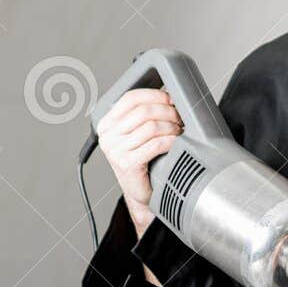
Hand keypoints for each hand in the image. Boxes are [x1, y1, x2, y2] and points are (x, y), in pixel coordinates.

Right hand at [95, 87, 182, 234]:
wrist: (140, 191)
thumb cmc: (141, 161)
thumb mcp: (137, 134)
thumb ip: (143, 116)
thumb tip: (167, 96)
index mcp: (107, 123)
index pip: (130, 98)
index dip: (154, 95)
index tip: (170, 99)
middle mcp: (108, 135)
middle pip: (143, 111)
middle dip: (167, 112)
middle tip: (180, 118)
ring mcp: (115, 150)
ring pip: (151, 126)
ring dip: (171, 127)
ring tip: (179, 132)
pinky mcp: (126, 163)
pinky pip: (155, 144)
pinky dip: (170, 141)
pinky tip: (176, 143)